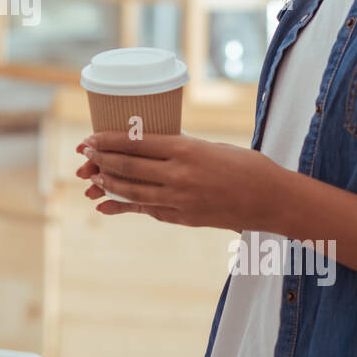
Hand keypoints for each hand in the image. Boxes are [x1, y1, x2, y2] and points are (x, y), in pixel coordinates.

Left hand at [74, 131, 283, 232]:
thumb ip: (178, 148)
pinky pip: (147, 210)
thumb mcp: (209, 147)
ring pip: (133, 191)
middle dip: (101, 160)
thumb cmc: (244, 165)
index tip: (90, 138)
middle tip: (84, 154)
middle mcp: (179, 175)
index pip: (136, 142)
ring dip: (108, 184)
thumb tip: (146, 143)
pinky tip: (108, 204)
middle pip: (128, 167)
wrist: (272, 200)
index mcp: (186, 149)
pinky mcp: (183, 217)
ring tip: (92, 178)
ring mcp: (180, 200)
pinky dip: (125, 205)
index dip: (108, 140)